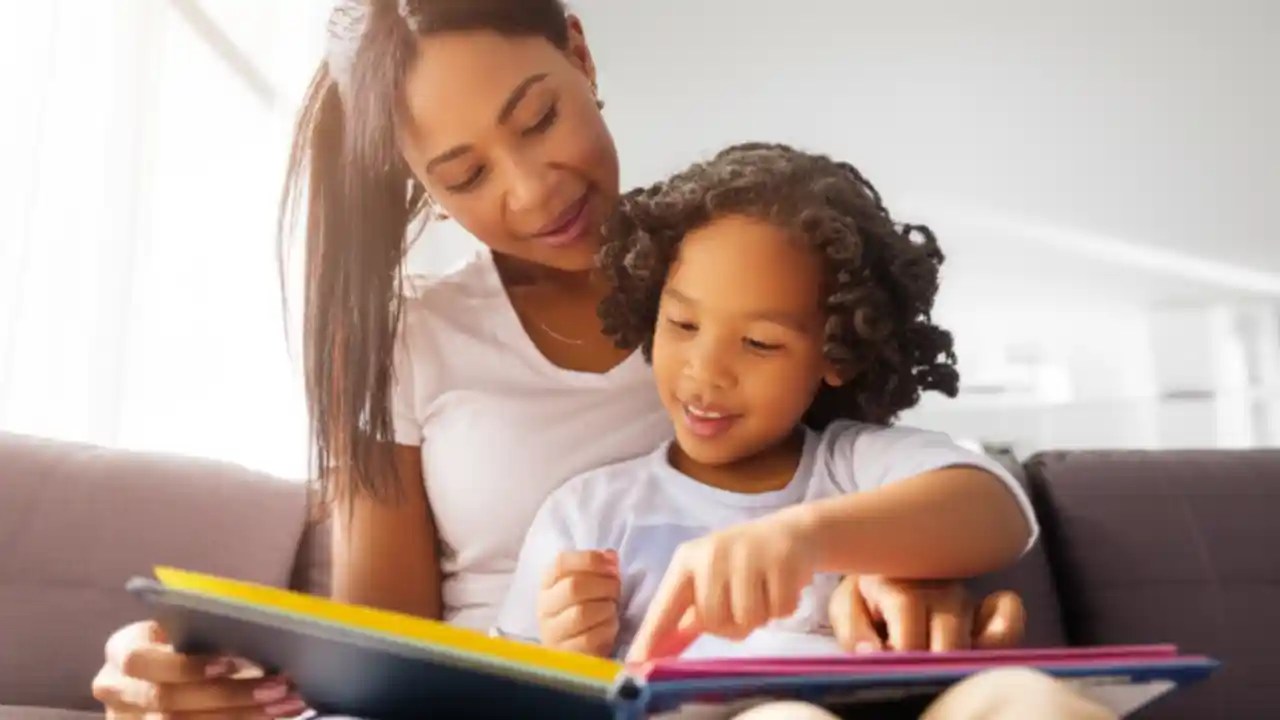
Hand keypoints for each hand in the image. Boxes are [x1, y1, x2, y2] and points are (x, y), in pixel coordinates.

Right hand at [92, 620, 305, 718]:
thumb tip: (259, 625)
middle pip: (166, 703)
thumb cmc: (184, 639)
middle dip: (229, 696)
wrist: (165, 672)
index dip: (185, 667)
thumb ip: (207, 626)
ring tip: (287, 703)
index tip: (231, 663)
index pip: (140, 661)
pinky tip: (274, 716)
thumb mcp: (184, 626)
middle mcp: (118, 691)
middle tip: (279, 686)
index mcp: (122, 650)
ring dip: (243, 716)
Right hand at [537, 549, 621, 655]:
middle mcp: (544, 608)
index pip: (561, 563)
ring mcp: (552, 634)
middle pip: (574, 587)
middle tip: (617, 590)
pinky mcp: (566, 656)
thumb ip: (599, 568)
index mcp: (547, 585)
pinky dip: (607, 630)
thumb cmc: (590, 613)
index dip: (589, 559)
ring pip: (581, 613)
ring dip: (606, 608)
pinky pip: (589, 639)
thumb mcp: (592, 587)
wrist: (582, 654)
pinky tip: (610, 628)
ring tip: (612, 610)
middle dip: (604, 585)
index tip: (612, 564)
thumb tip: (611, 556)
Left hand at [626, 512, 817, 662]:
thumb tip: (657, 655)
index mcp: (687, 560)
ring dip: (759, 617)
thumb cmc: (743, 562)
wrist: (792, 531)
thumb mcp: (709, 579)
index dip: (651, 637)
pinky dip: (783, 608)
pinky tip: (781, 586)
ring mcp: (747, 555)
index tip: (637, 663)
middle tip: (743, 603)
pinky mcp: (780, 559)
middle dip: (730, 624)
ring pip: (747, 619)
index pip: (665, 606)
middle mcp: (711, 554)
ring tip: (763, 594)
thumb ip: (686, 617)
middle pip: (712, 620)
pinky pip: (778, 610)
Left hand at [828, 575, 1025, 652]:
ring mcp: (968, 597)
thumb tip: (872, 653)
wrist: (889, 559)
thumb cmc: (869, 593)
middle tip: (915, 669)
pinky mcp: (988, 604)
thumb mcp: (848, 607)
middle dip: (932, 668)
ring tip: (938, 663)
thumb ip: (854, 631)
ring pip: (983, 642)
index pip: (910, 642)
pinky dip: (1002, 636)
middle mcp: (941, 590)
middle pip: (951, 647)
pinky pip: (1010, 617)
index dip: (902, 664)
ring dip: (962, 661)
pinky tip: (976, 649)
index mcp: (901, 590)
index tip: (892, 668)